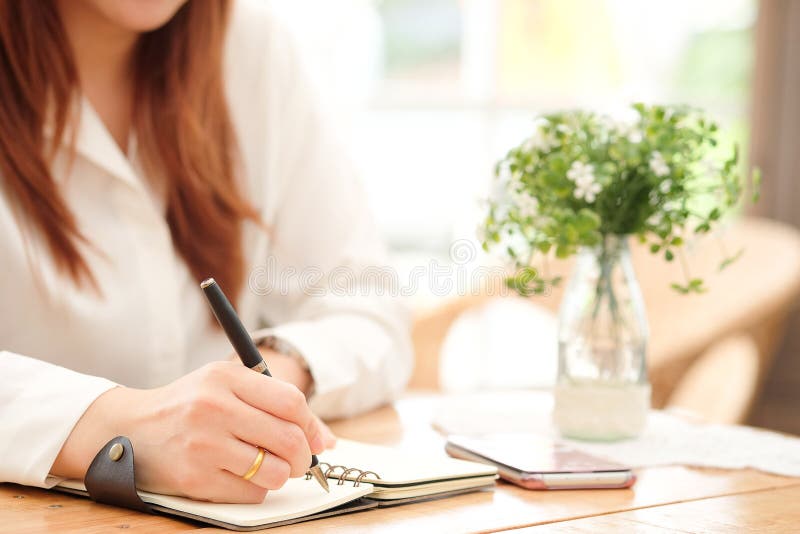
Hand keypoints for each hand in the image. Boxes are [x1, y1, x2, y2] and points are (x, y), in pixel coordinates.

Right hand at [52, 361, 326, 502]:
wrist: (127, 428)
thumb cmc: (187, 406)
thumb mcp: (223, 385)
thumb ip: (272, 403)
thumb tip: (324, 440)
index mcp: (225, 377)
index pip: (291, 402)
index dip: (313, 426)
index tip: (318, 440)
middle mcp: (214, 408)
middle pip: (288, 439)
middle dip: (302, 457)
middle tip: (298, 462)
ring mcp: (203, 445)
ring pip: (273, 472)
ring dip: (279, 476)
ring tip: (267, 469)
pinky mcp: (193, 479)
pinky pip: (250, 493)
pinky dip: (254, 490)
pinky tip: (239, 477)